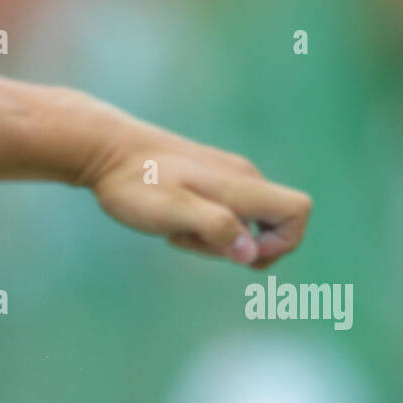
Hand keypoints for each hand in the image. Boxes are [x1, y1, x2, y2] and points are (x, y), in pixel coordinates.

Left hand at [86, 113, 311, 269]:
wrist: (105, 149)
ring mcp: (226, 176)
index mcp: (240, 184)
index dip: (282, 243)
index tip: (239, 254)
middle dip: (239, 248)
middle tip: (190, 240)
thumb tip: (251, 253)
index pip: (298, 212)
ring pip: (243, 222)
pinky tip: (170, 222)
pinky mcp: (207, 180)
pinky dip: (202, 228)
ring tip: (173, 229)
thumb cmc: (134, 184)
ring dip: (214, 240)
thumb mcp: (171, 211)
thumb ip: (215, 228)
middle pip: (272, 224)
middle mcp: (242, 176)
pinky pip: (222, 213)